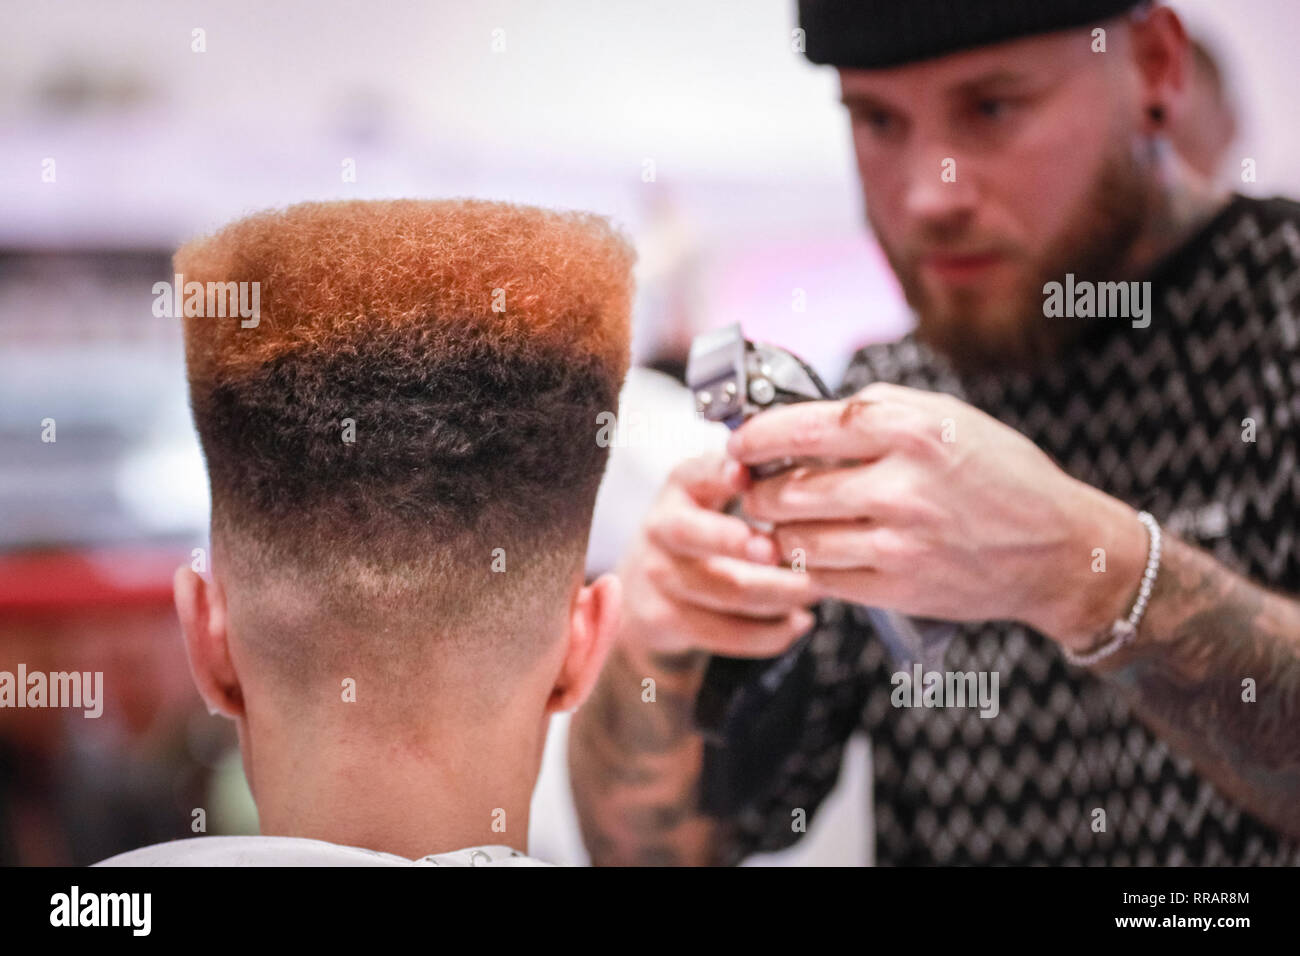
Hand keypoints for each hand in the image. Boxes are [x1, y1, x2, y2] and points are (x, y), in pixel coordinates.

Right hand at [614, 453, 819, 663]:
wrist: (646, 590)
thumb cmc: (702, 531)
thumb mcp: (712, 494)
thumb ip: (749, 478)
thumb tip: (813, 474)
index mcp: (680, 487)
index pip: (695, 474)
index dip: (718, 474)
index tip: (744, 475)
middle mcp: (660, 528)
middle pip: (693, 535)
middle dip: (739, 542)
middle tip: (781, 550)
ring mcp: (658, 577)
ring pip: (725, 591)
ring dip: (780, 594)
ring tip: (816, 589)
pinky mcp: (665, 620)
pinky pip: (727, 634)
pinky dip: (772, 632)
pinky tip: (799, 622)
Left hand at [726, 383, 1147, 649]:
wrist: (1059, 549)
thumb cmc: (1000, 475)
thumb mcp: (945, 417)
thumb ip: (874, 413)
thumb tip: (799, 419)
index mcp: (909, 429)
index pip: (801, 428)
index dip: (755, 437)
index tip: (740, 443)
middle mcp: (900, 485)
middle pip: (785, 491)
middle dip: (755, 490)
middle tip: (752, 486)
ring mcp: (898, 542)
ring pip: (795, 539)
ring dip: (773, 531)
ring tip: (775, 519)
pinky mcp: (898, 588)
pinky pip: (822, 577)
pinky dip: (803, 564)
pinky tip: (807, 550)